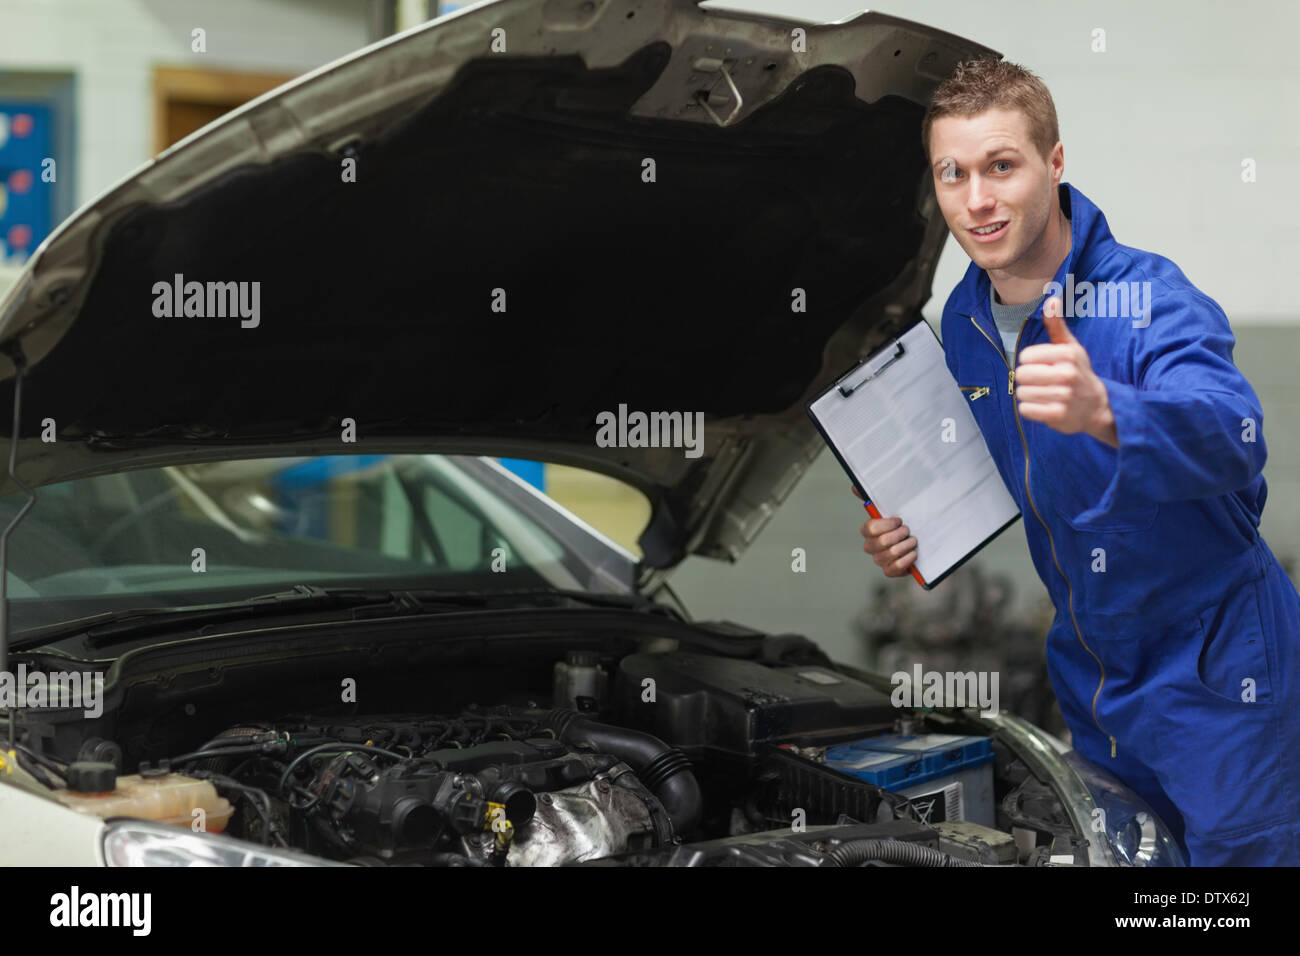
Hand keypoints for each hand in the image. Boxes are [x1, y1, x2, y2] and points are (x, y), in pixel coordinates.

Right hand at [853, 485, 916, 576]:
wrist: (919, 542)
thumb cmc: (902, 524)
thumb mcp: (891, 509)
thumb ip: (873, 498)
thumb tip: (855, 486)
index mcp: (869, 530)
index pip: (870, 528)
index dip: (887, 524)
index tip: (899, 520)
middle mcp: (871, 546)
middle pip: (881, 542)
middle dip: (899, 535)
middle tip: (908, 531)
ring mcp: (880, 559)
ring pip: (890, 554)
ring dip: (905, 546)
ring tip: (913, 541)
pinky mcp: (890, 571)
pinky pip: (895, 568)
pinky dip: (907, 560)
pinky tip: (913, 553)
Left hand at [1015, 296, 1118, 446]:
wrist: (1098, 406)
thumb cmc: (1078, 372)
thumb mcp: (1071, 347)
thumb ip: (1056, 325)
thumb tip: (1051, 298)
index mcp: (1068, 354)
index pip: (1025, 356)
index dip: (1029, 362)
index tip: (1043, 366)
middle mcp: (1067, 374)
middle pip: (1021, 374)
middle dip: (1026, 380)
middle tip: (1041, 382)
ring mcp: (1064, 396)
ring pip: (1022, 393)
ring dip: (1029, 395)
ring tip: (1044, 394)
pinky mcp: (1058, 415)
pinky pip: (1026, 410)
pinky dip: (1031, 409)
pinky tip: (1044, 407)